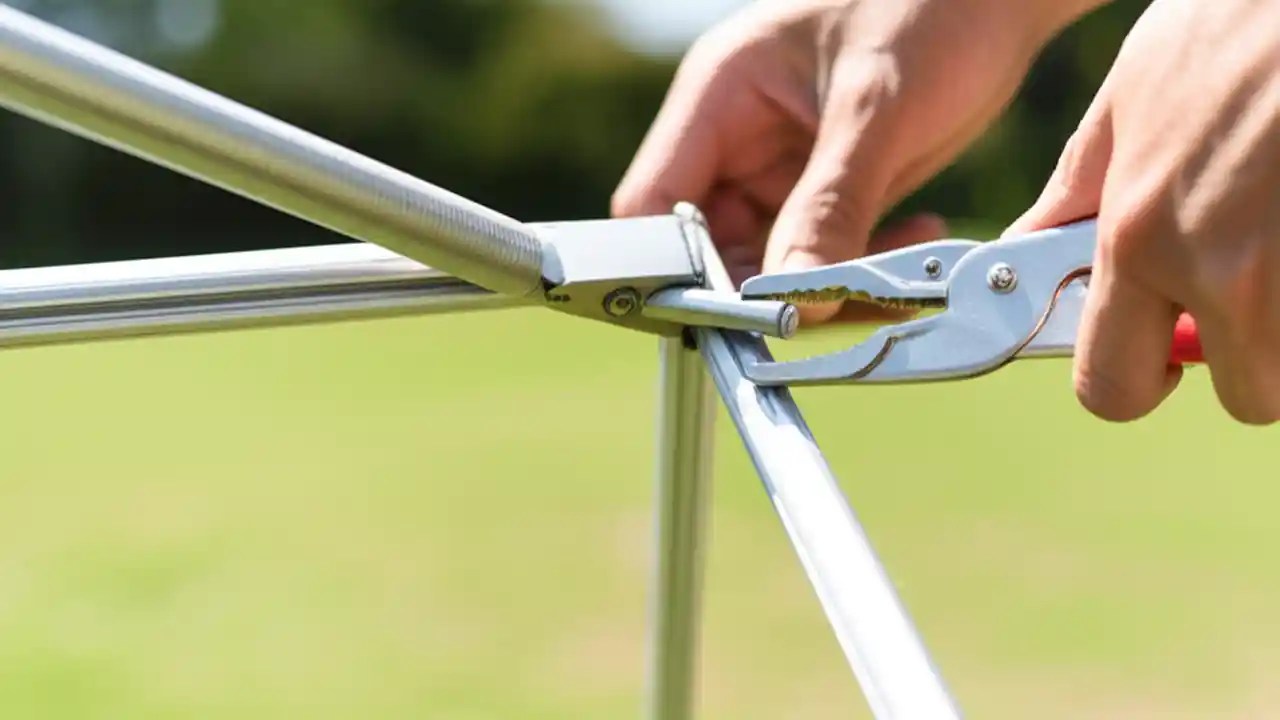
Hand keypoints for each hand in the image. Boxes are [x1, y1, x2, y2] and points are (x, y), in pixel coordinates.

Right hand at [613, 0, 1102, 322]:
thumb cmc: (933, 9)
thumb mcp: (877, 110)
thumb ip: (830, 206)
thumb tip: (794, 300)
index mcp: (717, 96)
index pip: (653, 205)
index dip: (674, 268)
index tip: (726, 314)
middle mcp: (736, 137)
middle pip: (707, 247)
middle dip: (762, 287)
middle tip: (830, 303)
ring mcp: (779, 166)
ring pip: (768, 262)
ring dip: (824, 282)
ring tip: (897, 267)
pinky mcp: (826, 188)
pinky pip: (821, 254)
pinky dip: (862, 266)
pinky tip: (919, 232)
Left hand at [1007, 0, 1279, 424]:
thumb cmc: (1244, 18)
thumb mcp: (1135, 90)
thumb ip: (1080, 189)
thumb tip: (1030, 247)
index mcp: (1144, 238)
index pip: (1112, 390)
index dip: (1137, 381)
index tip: (1160, 352)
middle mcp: (1229, 273)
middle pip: (1248, 395)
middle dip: (1252, 357)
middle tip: (1256, 283)